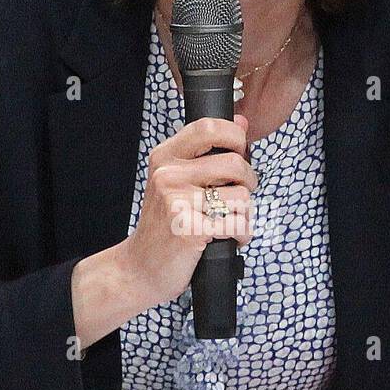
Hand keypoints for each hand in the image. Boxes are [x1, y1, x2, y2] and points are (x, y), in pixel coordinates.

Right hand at [120, 113, 256, 307]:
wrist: (140, 268)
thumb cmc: (164, 225)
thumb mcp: (175, 182)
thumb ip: (206, 152)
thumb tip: (242, 122)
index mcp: (164, 158)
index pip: (209, 127)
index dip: (235, 137)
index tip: (238, 154)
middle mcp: (168, 175)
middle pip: (235, 162)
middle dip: (249, 181)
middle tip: (239, 197)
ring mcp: (177, 202)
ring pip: (242, 195)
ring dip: (246, 213)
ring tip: (231, 221)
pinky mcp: (190, 229)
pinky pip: (238, 223)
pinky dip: (242, 234)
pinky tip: (229, 239)